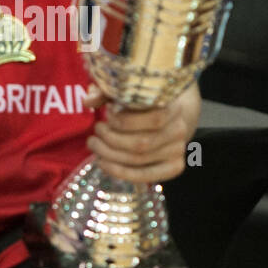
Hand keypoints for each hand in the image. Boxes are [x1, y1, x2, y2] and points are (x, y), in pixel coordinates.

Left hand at [84, 81, 200, 183]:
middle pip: (142, 143)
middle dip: (111, 139)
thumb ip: (107, 92)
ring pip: (139, 159)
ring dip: (110, 154)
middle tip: (96, 131)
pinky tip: (103, 163)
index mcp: (172, 106)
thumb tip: (87, 101)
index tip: (108, 112)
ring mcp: (178, 150)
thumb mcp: (127, 92)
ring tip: (94, 144)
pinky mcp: (174, 167)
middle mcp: (179, 129)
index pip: (153, 118)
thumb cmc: (142, 102)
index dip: (125, 120)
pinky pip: (145, 175)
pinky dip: (120, 172)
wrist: (168, 118)